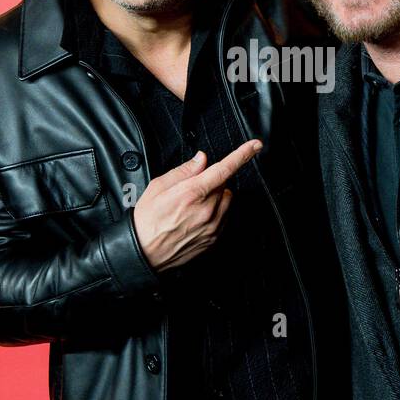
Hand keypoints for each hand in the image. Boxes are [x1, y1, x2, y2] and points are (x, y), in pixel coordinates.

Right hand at [132, 139, 261, 271]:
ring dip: (216, 196)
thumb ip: (184, 171)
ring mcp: (212, 226)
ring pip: (226, 199)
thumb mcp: (158, 187)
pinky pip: (224, 216)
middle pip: (223, 183)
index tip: (255, 145)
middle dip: (210, 180)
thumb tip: (201, 159)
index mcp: (192, 193)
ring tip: (192, 205)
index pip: (224, 169)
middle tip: (190, 189)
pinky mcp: (214, 238)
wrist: (144, 253)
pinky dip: (215, 211)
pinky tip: (195, 217)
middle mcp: (206, 210)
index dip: (242, 154)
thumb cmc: (147, 220)